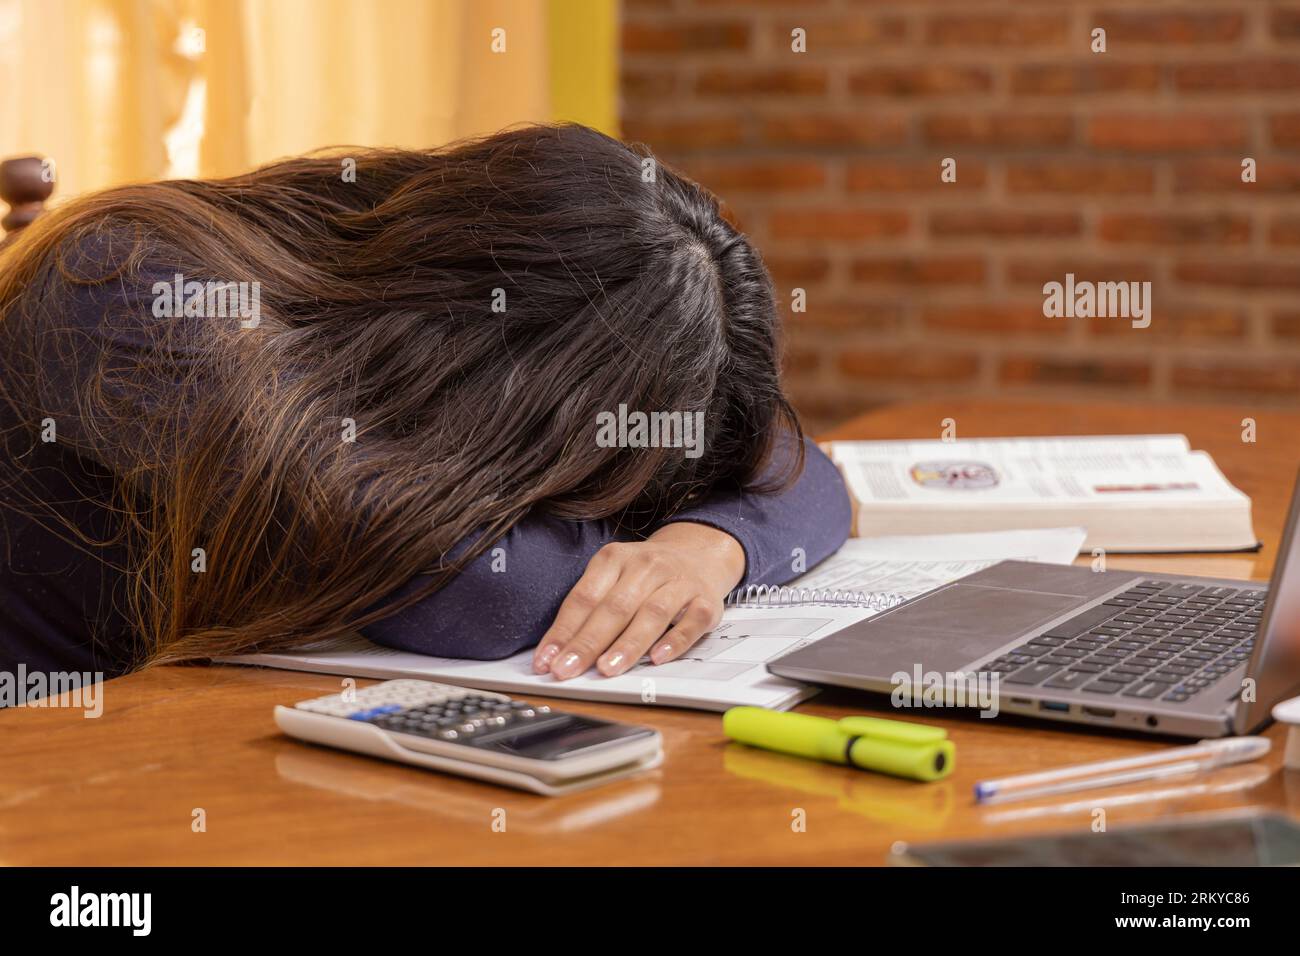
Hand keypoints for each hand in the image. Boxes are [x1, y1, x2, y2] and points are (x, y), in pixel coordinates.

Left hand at [532, 522, 745, 679]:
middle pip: (614, 607)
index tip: (546, 661)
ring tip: (606, 669)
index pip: (584, 598)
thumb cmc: (646, 576)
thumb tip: (557, 653)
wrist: (699, 553)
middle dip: (588, 642)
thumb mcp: (613, 578)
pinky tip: (657, 658)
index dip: (563, 631)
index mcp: (615, 558)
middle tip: (567, 670)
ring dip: (627, 644)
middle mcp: (647, 566)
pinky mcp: (706, 602)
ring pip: (652, 614)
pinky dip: (675, 641)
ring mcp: (679, 583)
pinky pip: (691, 622)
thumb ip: (589, 611)